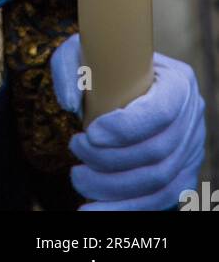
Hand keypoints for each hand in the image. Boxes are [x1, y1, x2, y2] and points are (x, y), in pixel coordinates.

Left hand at [51, 34, 204, 209]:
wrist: (118, 81)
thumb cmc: (100, 65)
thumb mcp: (82, 53)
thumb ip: (69, 69)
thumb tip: (70, 104)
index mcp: (177, 81)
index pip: (160, 112)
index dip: (125, 129)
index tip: (89, 133)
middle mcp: (192, 115)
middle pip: (157, 152)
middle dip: (109, 160)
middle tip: (74, 149)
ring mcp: (191, 148)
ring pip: (158, 181)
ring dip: (113, 187)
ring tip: (78, 178)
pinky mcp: (183, 173)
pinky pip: (161, 200)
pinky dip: (127, 208)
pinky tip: (95, 208)